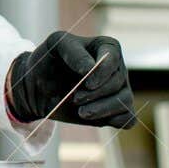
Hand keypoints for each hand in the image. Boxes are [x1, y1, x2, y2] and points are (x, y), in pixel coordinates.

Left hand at [7, 31, 134, 128]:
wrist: (40, 86)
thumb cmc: (50, 60)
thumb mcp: (55, 46)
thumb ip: (73, 52)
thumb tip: (90, 69)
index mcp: (107, 47)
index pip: (112, 58)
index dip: (102, 73)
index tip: (86, 83)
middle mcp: (118, 68)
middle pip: (117, 82)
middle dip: (96, 93)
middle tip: (75, 98)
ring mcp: (120, 90)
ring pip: (124, 102)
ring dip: (103, 109)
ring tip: (81, 112)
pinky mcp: (117, 111)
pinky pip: (128, 119)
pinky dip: (114, 120)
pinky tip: (93, 118)